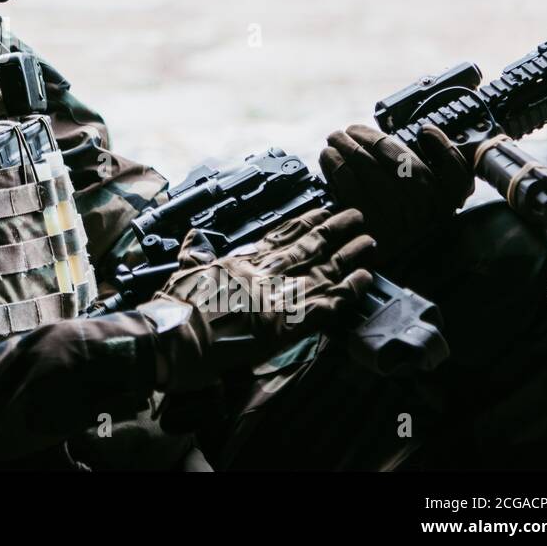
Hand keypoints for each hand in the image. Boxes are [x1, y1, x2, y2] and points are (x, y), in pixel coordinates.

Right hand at [138, 208, 375, 391]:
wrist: (179, 334)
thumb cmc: (177, 306)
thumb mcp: (183, 270)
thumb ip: (194, 252)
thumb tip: (194, 236)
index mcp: (241, 261)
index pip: (279, 236)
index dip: (303, 222)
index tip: (321, 210)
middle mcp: (265, 273)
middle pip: (308, 246)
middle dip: (334, 230)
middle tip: (355, 215)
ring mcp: (280, 296)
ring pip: (324, 270)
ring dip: (349, 256)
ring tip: (369, 241)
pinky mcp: (290, 323)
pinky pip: (328, 305)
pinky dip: (347, 292)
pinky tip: (364, 278)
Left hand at [319, 123, 473, 259]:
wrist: (376, 257)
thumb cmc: (397, 217)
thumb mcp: (423, 196)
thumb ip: (430, 166)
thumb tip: (424, 134)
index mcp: (443, 207)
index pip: (456, 177)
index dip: (444, 150)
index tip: (425, 130)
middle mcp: (424, 217)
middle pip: (404, 166)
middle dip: (372, 140)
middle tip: (349, 129)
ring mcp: (398, 226)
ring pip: (374, 174)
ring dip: (349, 149)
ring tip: (335, 138)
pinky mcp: (368, 231)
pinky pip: (351, 190)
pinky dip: (337, 168)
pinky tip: (328, 157)